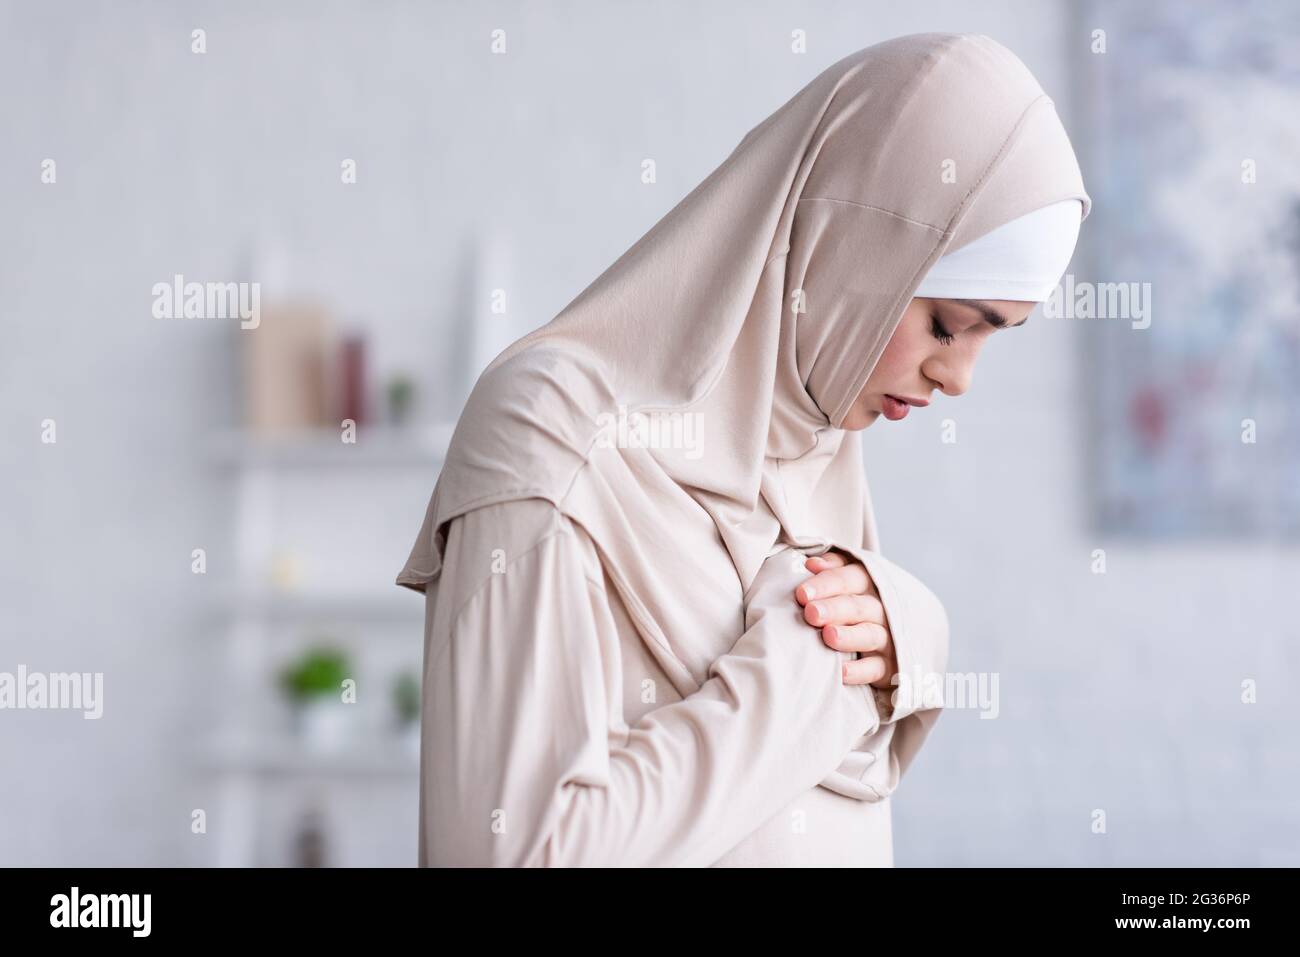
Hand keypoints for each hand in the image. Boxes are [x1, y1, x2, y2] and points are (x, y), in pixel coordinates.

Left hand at [793, 549, 896, 688]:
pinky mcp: (890, 666)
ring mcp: (888, 638)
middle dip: (834, 609)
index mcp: (869, 584)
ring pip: (870, 635)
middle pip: (859, 607)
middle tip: (811, 613)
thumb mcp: (849, 579)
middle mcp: (881, 609)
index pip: (850, 579)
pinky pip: (877, 669)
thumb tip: (811, 563)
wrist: (896, 634)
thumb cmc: (855, 602)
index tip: (802, 593)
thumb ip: (832, 568)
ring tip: (829, 636)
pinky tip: (842, 672)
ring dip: (850, 636)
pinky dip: (861, 671)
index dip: (826, 584)